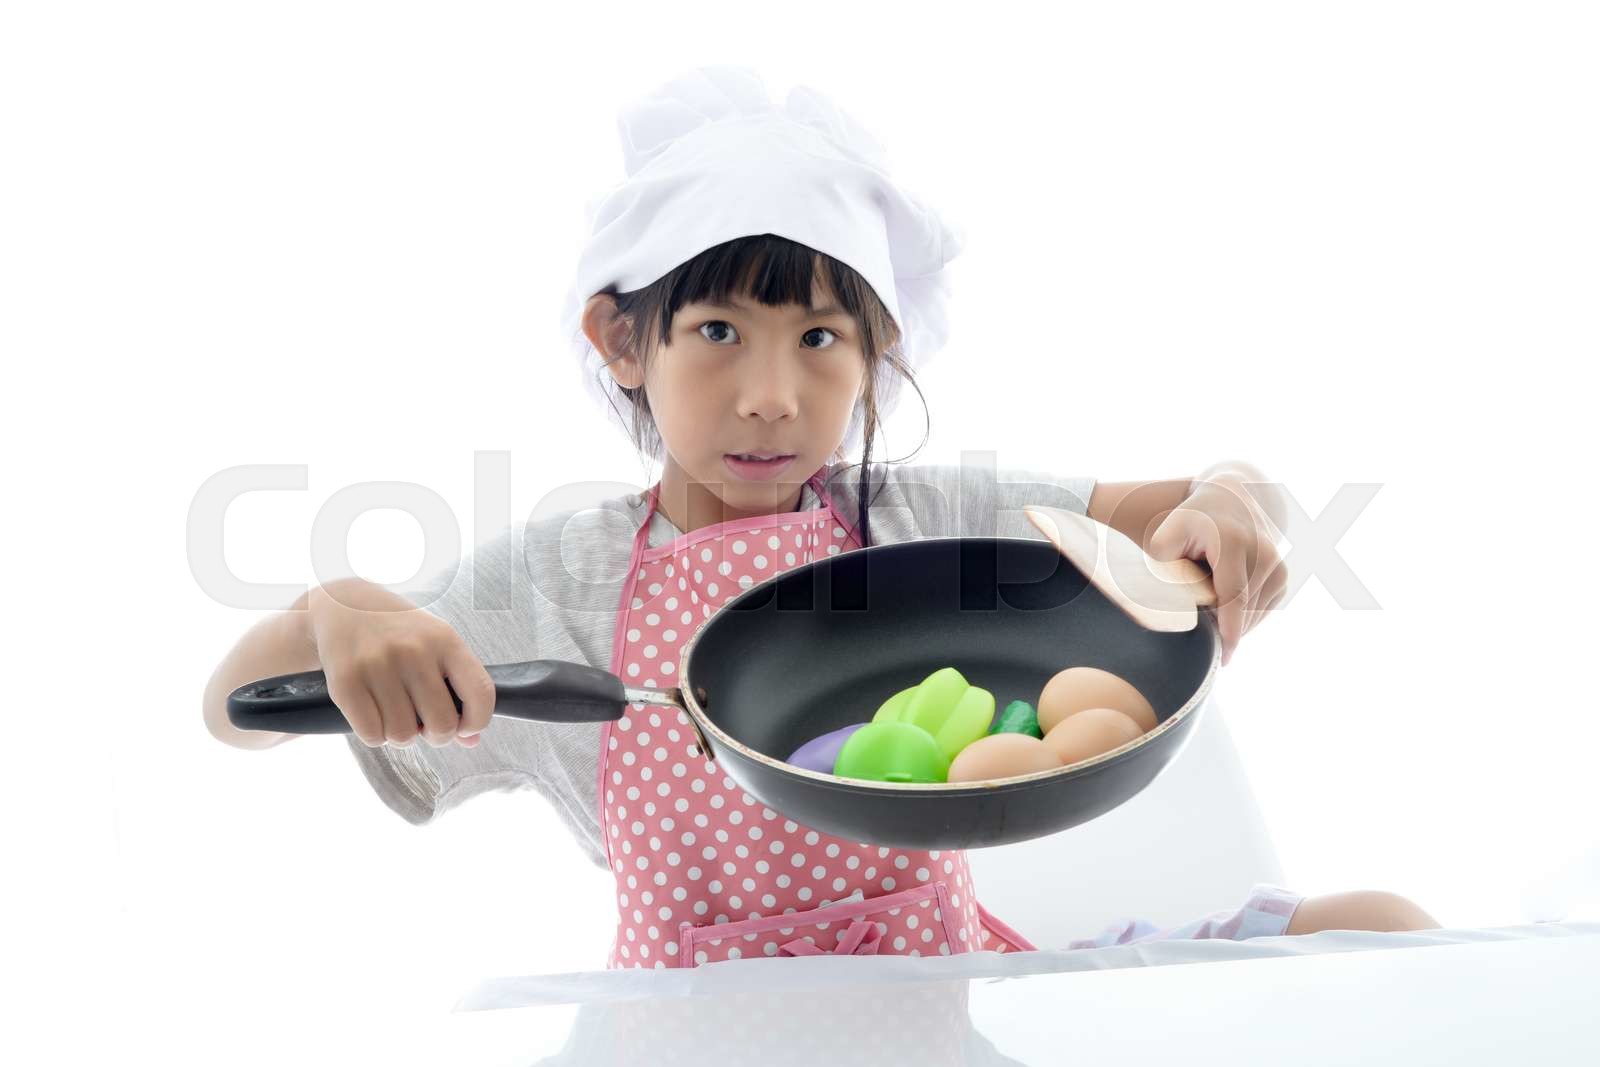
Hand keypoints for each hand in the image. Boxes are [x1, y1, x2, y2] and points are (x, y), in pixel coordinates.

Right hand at [306, 578, 493, 747]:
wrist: (344, 606)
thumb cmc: (399, 632)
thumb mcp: (435, 645)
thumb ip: (458, 689)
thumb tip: (471, 740)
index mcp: (445, 640)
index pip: (480, 693)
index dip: (478, 722)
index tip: (466, 727)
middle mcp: (414, 650)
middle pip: (442, 724)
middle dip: (436, 735)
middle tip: (424, 726)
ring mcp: (378, 665)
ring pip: (403, 735)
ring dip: (401, 736)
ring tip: (396, 715)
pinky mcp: (346, 682)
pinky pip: (372, 735)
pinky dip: (376, 735)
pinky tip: (375, 715)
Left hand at [1145, 478, 1286, 666]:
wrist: (1228, 498)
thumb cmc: (1187, 523)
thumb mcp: (1166, 537)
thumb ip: (1164, 569)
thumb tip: (1173, 605)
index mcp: (1232, 541)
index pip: (1233, 596)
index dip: (1228, 630)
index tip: (1224, 658)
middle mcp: (1263, 551)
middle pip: (1244, 609)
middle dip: (1224, 629)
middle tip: (1200, 637)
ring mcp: (1278, 564)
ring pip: (1255, 614)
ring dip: (1234, 623)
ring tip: (1209, 616)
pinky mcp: (1283, 576)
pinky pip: (1264, 610)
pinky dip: (1245, 617)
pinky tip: (1225, 609)